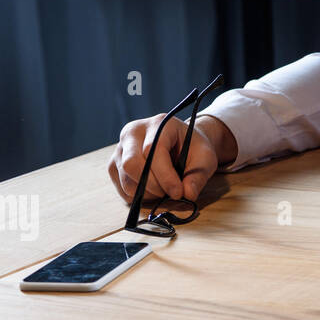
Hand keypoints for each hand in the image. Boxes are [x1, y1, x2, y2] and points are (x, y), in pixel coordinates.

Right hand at [108, 114, 233, 203]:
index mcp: (159, 123)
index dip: (165, 176)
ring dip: (146, 192)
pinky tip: (153, 190)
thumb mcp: (205, 158)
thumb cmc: (193, 148)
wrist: (181, 143)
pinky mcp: (113, 164)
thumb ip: (198, 176)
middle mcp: (134, 132)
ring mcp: (120, 148)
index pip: (152, 149)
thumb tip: (188, 195)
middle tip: (170, 193)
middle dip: (152, 185)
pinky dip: (137, 196)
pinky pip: (120, 187)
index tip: (178, 193)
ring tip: (164, 190)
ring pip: (124, 178)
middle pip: (131, 163)